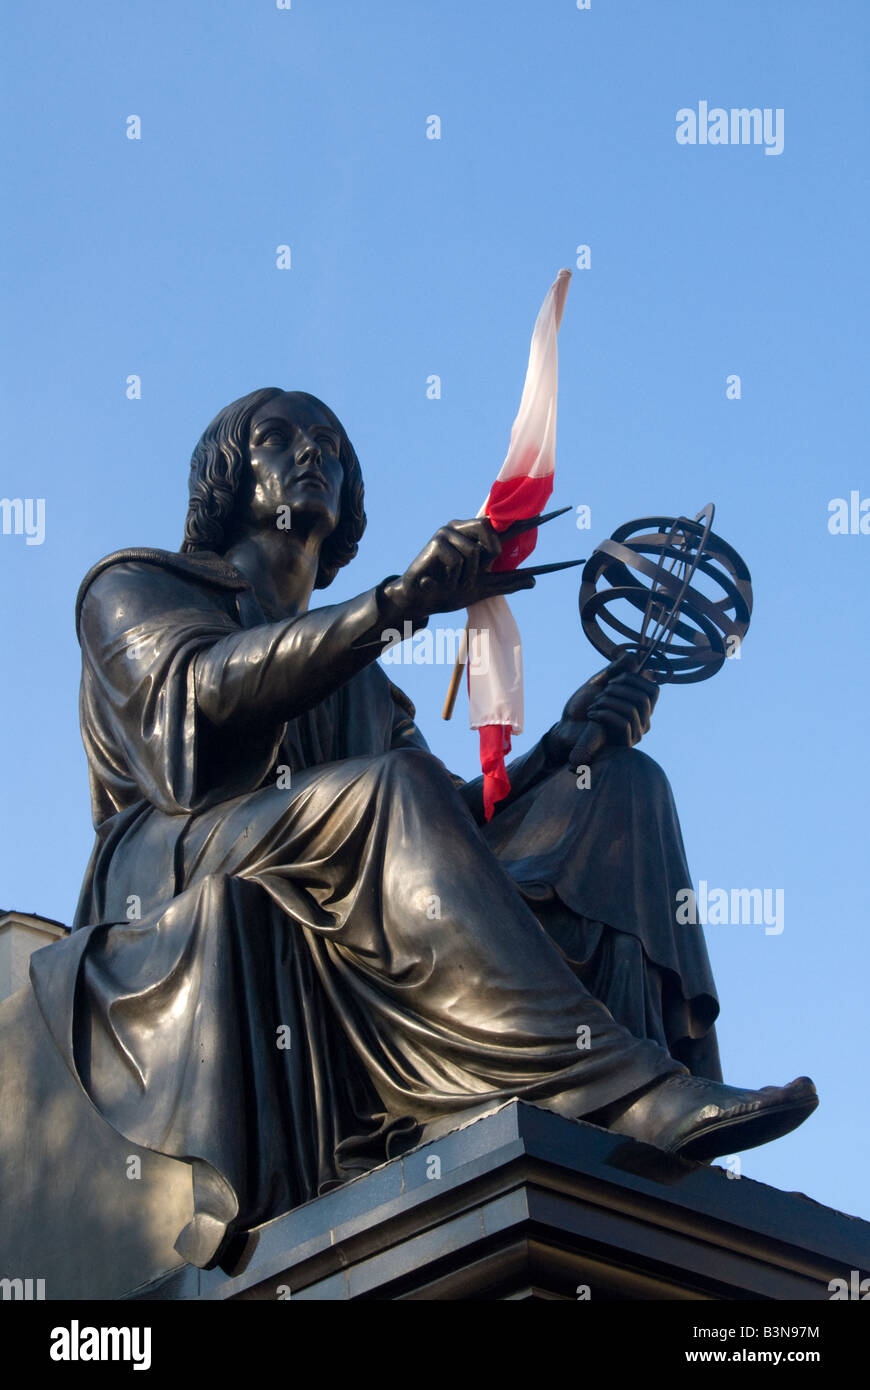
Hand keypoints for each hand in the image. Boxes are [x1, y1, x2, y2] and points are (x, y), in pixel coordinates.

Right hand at [382, 518, 535, 620]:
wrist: (422, 601)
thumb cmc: (450, 591)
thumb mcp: (482, 588)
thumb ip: (507, 583)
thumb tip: (534, 580)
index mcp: (477, 536)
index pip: (504, 526)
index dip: (527, 519)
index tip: (557, 514)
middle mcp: (463, 527)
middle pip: (491, 531)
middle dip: (487, 557)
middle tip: (476, 573)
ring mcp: (449, 532)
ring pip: (475, 552)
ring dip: (467, 576)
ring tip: (454, 581)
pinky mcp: (437, 541)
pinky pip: (459, 560)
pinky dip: (454, 578)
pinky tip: (442, 581)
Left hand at [545, 653, 658, 765]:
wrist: (568, 727)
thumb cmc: (585, 705)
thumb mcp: (600, 683)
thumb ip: (616, 670)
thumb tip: (634, 657)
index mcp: (641, 706)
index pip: (653, 690)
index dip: (635, 679)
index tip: (612, 679)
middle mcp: (643, 720)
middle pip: (643, 699)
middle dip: (619, 690)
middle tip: (601, 692)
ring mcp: (635, 734)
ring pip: (632, 710)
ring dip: (608, 701)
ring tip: (594, 704)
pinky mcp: (624, 744)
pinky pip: (623, 724)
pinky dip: (605, 714)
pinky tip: (591, 714)